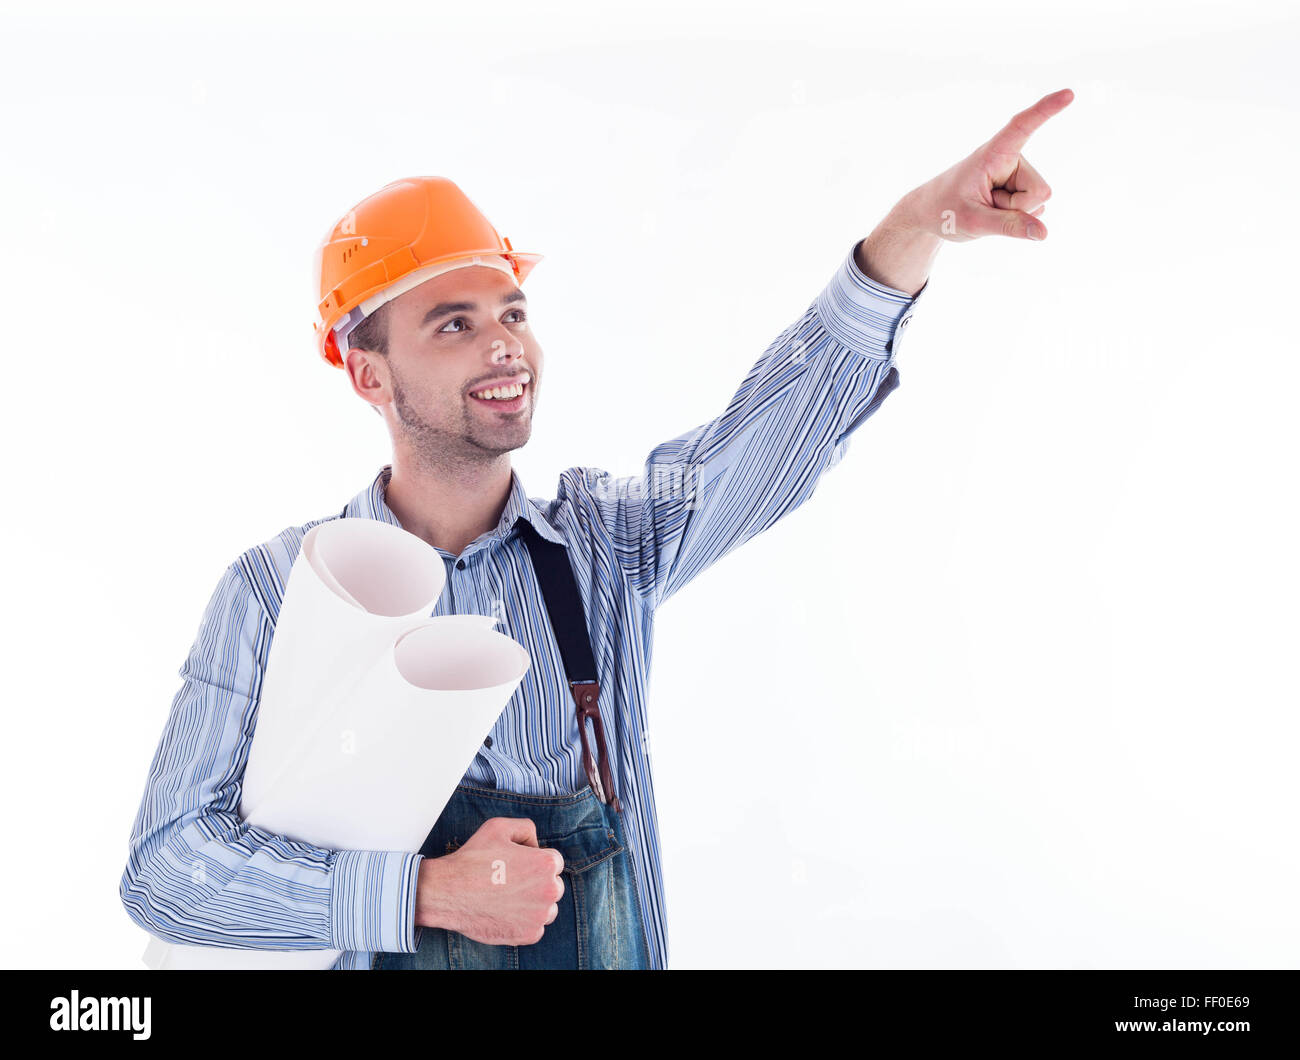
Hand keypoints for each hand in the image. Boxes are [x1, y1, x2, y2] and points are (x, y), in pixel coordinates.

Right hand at [415, 816, 564, 945]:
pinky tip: (504, 913)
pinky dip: (524, 923)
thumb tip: (536, 844)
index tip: (517, 866)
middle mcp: (549, 890)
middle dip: (537, 883)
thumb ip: (526, 828)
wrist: (448, 892)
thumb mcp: (499, 827)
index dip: (535, 861)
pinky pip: (536, 928)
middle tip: (510, 882)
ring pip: (548, 908)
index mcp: (546, 864)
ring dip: (534, 904)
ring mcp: (540, 915)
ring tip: (507, 898)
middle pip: (554, 885)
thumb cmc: (472, 859)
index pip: (554, 862)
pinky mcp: (529, 935)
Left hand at [902, 87, 1073, 242]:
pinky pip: (1035, 210)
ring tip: (986, 207)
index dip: (1046, 110)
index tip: (1069, 94)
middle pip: (1040, 191)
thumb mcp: (973, 222)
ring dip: (1013, 213)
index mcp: (993, 153)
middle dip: (1017, 208)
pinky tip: (994, 210)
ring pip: (1039, 202)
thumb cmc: (945, 210)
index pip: (1022, 126)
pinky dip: (1014, 217)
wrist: (930, 214)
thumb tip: (1043, 232)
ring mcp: (1018, 174)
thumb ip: (1008, 226)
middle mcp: (1011, 158)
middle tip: (985, 206)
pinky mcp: (1021, 188)